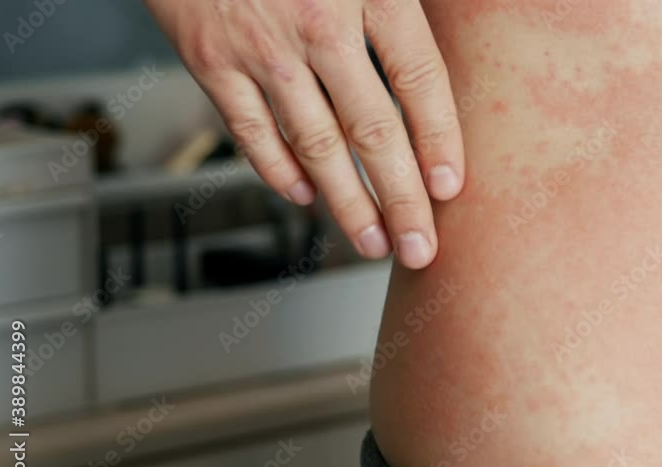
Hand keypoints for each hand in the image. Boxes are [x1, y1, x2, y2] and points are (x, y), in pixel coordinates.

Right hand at [145, 0, 464, 268]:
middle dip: (401, 199)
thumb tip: (432, 61)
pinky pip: (250, 133)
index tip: (451, 189)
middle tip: (421, 248)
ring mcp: (261, 48)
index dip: (440, 140)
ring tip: (373, 242)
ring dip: (348, 204)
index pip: (419, 79)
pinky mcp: (211, 61)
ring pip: (315, 145)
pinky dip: (279, 172)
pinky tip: (305, 199)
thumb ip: (399, 4)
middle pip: (373, 129)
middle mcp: (317, 23)